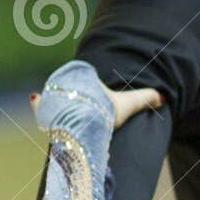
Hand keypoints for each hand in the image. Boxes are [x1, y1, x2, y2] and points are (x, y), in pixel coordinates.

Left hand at [30, 84, 164, 128]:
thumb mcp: (128, 104)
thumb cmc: (103, 111)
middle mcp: (67, 84)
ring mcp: (54, 96)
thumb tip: (163, 97)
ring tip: (60, 108)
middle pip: (71, 88)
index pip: (87, 78)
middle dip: (72, 94)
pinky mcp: (43, 109)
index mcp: (85, 78)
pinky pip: (39, 104)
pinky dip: (38, 103)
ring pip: (55, 96)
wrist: (82, 122)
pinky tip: (35, 98)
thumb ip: (145, 99)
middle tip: (79, 106)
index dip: (90, 87)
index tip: (95, 98)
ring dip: (56, 100)